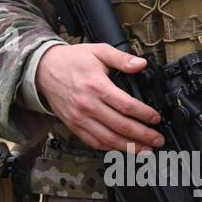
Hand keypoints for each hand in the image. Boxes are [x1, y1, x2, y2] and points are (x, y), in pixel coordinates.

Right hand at [36, 43, 162, 152]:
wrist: (43, 69)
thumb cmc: (71, 60)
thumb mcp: (98, 51)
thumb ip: (121, 58)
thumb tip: (141, 64)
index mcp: (96, 86)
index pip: (126, 106)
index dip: (145, 114)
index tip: (156, 118)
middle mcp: (87, 105)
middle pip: (121, 126)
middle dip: (143, 136)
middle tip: (157, 140)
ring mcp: (79, 118)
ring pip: (108, 139)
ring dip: (129, 147)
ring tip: (146, 151)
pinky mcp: (73, 125)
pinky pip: (94, 142)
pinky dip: (110, 148)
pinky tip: (122, 149)